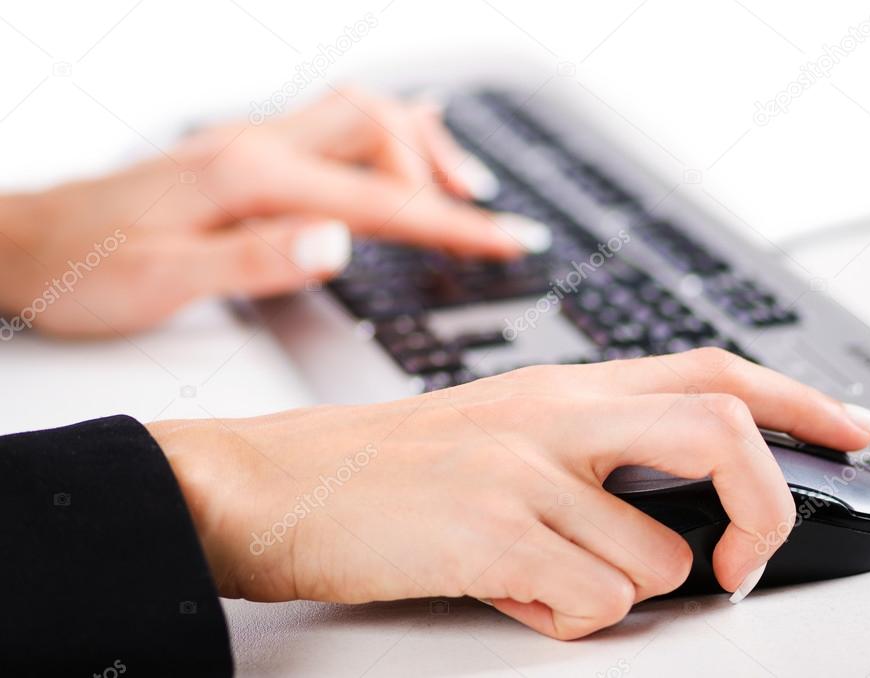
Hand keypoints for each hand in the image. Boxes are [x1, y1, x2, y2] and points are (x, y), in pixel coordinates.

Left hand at [0, 87, 545, 336]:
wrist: (26, 242)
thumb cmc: (86, 269)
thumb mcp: (164, 282)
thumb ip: (255, 259)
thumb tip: (339, 242)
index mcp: (250, 179)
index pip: (377, 201)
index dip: (450, 226)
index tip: (507, 241)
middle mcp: (258, 147)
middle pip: (380, 127)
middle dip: (446, 173)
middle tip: (490, 221)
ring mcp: (253, 145)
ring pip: (362, 115)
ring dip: (420, 146)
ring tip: (463, 187)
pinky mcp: (247, 157)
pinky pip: (332, 125)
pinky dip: (382, 133)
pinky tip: (399, 145)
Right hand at [149, 349, 869, 639]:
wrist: (272, 481)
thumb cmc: (385, 466)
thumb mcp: (499, 433)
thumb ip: (589, 455)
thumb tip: (673, 517)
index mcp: (561, 387)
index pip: (710, 370)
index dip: (798, 398)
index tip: (854, 430)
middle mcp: (554, 414)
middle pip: (722, 431)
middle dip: (765, 508)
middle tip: (743, 562)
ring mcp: (523, 469)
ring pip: (656, 558)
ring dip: (615, 590)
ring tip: (542, 578)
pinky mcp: (491, 531)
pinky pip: (590, 602)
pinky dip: (563, 617)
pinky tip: (507, 591)